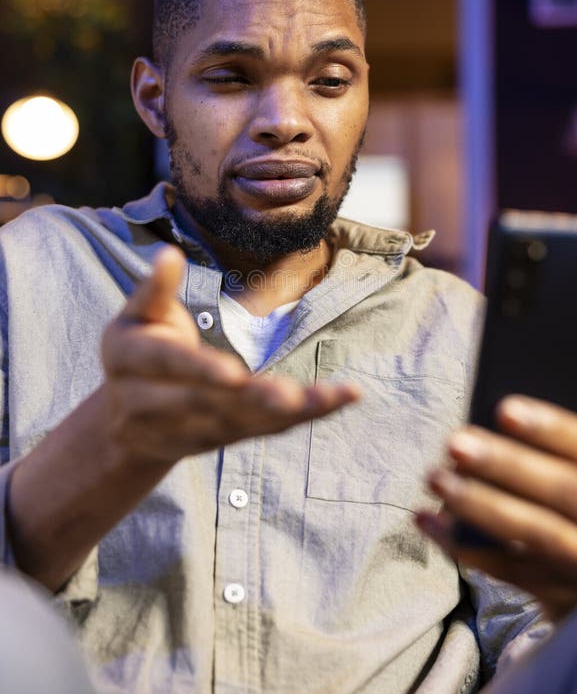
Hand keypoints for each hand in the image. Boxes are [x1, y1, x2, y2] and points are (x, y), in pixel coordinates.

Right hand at [101, 245, 359, 463]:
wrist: (119, 424)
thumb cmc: (133, 351)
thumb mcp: (132, 317)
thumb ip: (153, 289)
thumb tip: (168, 254)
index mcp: (130, 363)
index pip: (169, 365)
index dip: (201, 370)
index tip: (233, 373)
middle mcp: (156, 405)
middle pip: (211, 404)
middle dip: (252, 401)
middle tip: (289, 397)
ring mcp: (190, 429)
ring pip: (244, 423)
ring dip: (290, 414)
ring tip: (332, 397)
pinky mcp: (222, 439)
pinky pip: (264, 430)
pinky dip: (303, 417)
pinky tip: (340, 399)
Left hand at [416, 393, 576, 619]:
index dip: (554, 430)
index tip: (503, 408)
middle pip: (563, 494)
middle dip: (506, 465)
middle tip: (453, 442)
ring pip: (535, 535)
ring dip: (480, 504)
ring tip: (434, 477)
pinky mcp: (565, 599)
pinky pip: (511, 573)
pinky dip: (467, 547)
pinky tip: (428, 522)